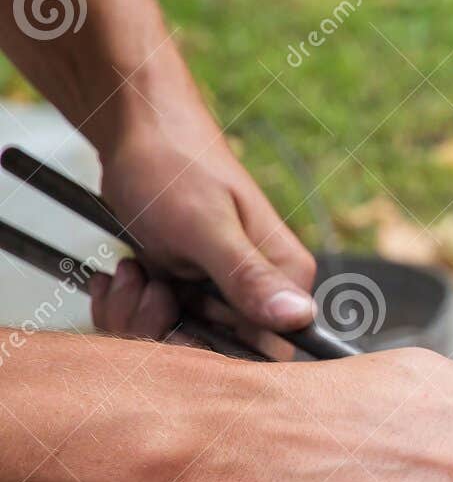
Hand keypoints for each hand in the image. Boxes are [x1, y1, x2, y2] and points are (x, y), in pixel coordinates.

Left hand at [87, 109, 315, 356]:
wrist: (136, 129)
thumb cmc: (173, 166)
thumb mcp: (205, 226)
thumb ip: (249, 276)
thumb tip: (299, 318)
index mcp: (286, 278)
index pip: (268, 352)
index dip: (215, 347)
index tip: (177, 316)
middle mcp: (260, 291)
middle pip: (217, 352)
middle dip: (164, 328)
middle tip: (145, 282)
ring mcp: (221, 292)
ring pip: (178, 340)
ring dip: (137, 312)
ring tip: (132, 269)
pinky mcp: (187, 289)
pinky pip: (154, 322)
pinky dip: (127, 303)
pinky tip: (123, 271)